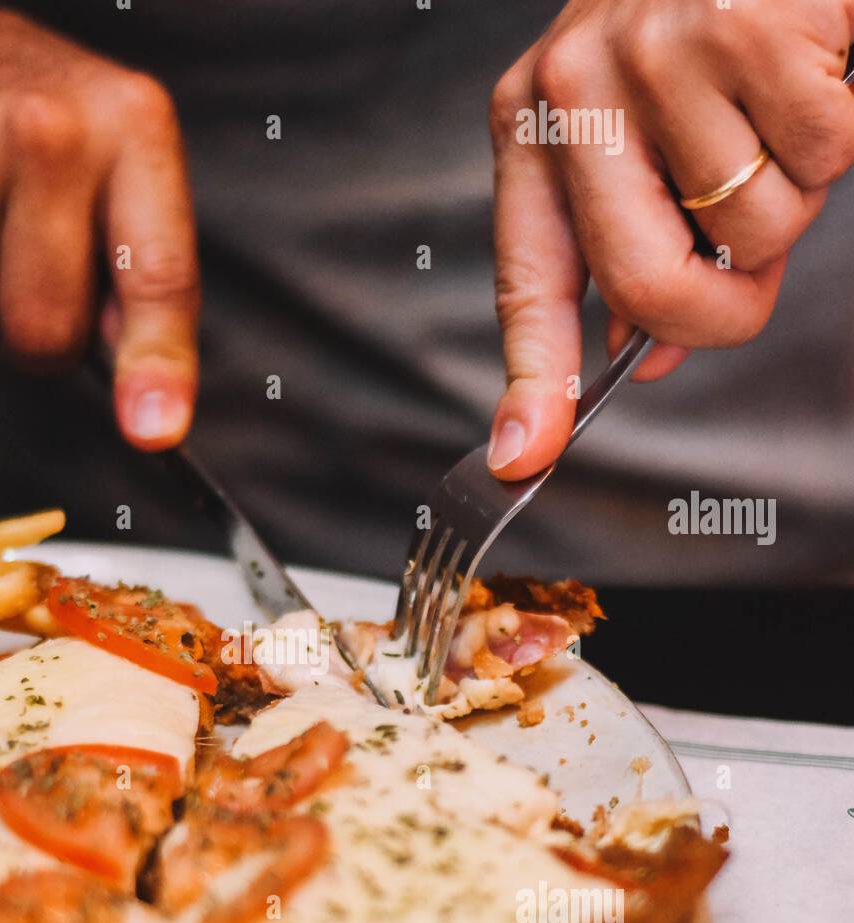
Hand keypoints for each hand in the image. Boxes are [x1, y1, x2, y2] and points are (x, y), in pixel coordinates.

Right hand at [0, 1, 198, 450]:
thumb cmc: (42, 136)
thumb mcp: (124, 178)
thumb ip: (146, 287)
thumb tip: (150, 413)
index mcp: (133, 128)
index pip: (156, 273)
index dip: (155, 364)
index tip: (154, 433)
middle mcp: (50, 127)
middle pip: (46, 328)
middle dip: (40, 336)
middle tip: (32, 270)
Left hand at [488, 0, 853, 477]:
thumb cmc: (706, 18)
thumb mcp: (641, 130)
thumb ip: (637, 241)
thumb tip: (644, 352)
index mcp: (533, 119)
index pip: (527, 278)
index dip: (533, 378)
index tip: (523, 455)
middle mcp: (574, 85)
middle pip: (645, 285)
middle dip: (717, 316)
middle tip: (747, 283)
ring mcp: (656, 53)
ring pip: (749, 229)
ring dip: (790, 203)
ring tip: (773, 120)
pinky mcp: (747, 27)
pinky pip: (819, 156)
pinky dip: (837, 136)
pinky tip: (811, 71)